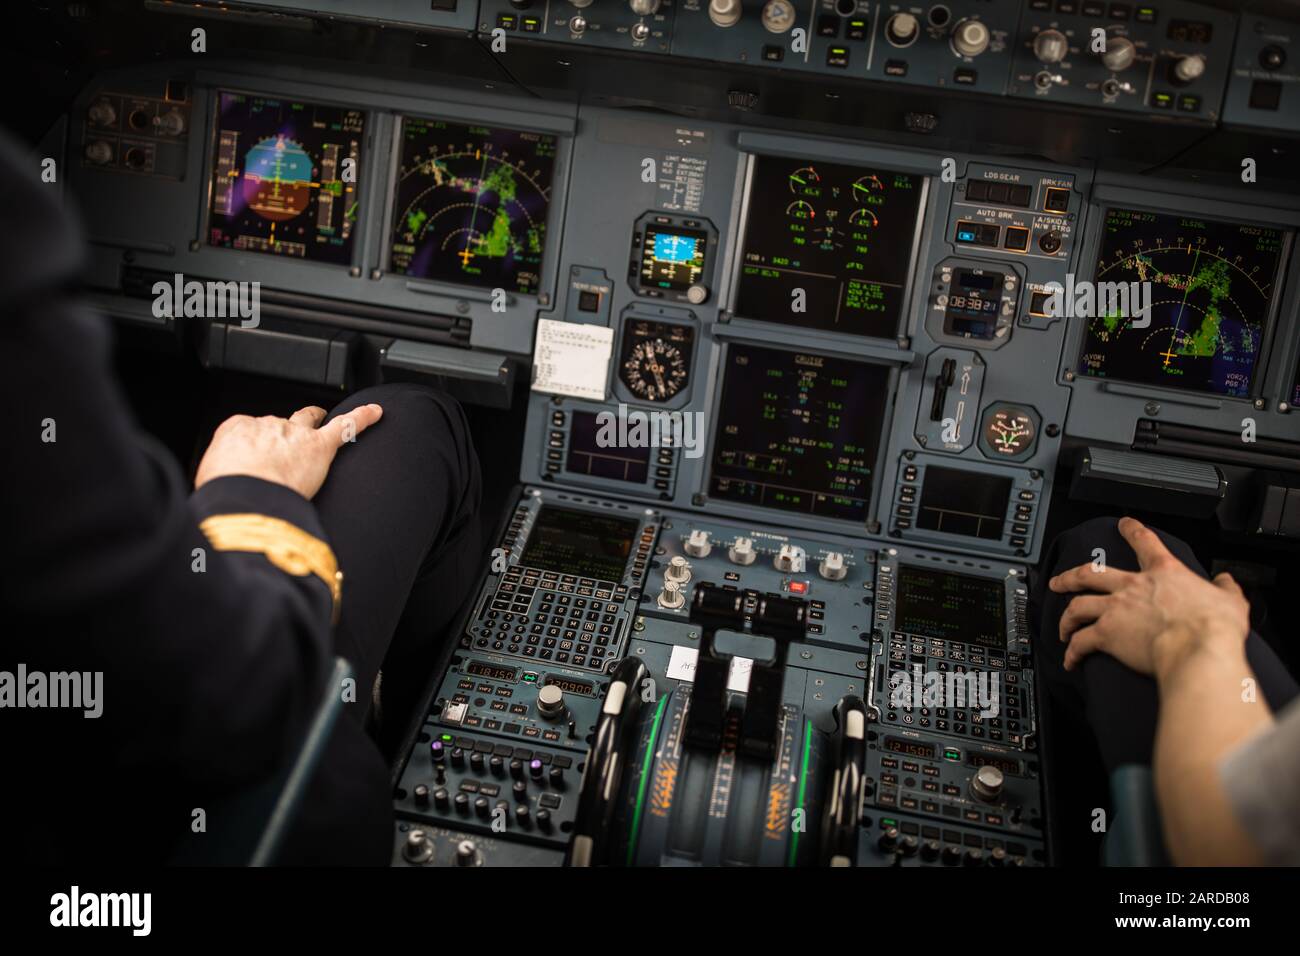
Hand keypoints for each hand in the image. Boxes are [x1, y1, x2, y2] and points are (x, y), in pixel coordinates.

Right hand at [195, 404, 382, 499]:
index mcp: (236, 430)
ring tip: (325, 418)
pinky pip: (346, 426)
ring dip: (317, 419)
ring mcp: (296, 433)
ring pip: (310, 419)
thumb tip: (226, 495)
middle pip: (280, 426)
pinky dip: (363, 418)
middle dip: (283, 436)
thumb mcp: (210, 480)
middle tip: (286, 451)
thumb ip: (224, 478)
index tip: (258, 461)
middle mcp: (268, 426)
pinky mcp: (321, 446)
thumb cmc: (223, 492)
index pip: (251, 432)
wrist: (244, 496)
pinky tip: (376, 412)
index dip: (258, 447)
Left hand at [1049, 517, 1249, 676]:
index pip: (1144, 543)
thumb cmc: (1215, 627)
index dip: (1132, 530)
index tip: (1123, 524)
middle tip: (1058, 581)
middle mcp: (1132, 587)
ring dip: (1066, 618)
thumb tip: (1226, 581)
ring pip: (1077, 606)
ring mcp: (1115, 609)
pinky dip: (1072, 652)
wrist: (1198, 648)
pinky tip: (1071, 661)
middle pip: (1089, 574)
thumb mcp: (1230, 600)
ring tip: (1062, 628)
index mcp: (1163, 573)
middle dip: (1069, 577)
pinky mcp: (1107, 634)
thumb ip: (1225, 588)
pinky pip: (1081, 642)